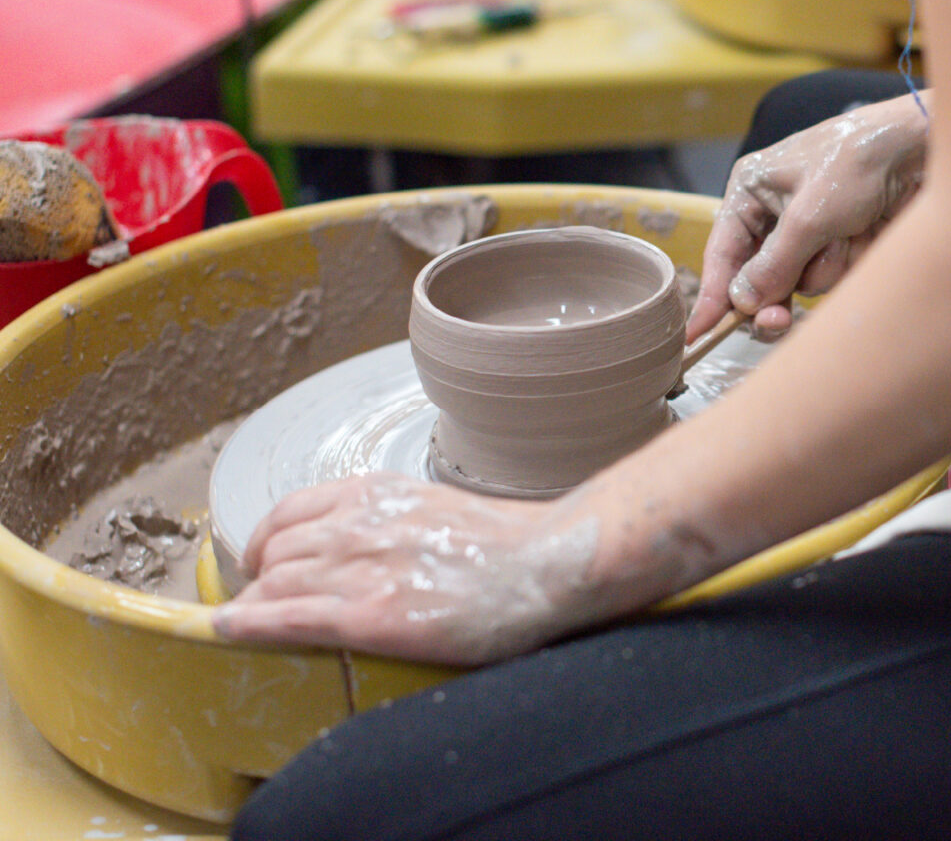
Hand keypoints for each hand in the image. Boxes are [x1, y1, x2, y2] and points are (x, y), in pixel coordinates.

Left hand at [212, 473, 606, 664]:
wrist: (550, 562)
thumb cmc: (513, 543)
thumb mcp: (439, 507)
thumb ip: (396, 519)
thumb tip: (380, 547)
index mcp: (376, 493)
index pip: (290, 511)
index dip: (267, 541)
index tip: (265, 562)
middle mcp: (357, 523)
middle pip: (277, 550)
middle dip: (261, 577)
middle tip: (264, 602)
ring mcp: (361, 568)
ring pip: (275, 583)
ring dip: (256, 604)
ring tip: (253, 624)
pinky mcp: (370, 615)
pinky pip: (286, 618)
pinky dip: (247, 623)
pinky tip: (226, 630)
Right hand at [687, 91, 928, 342]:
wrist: (919, 150)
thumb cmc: (857, 162)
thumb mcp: (809, 216)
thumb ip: (773, 265)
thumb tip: (742, 303)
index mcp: (751, 192)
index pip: (721, 254)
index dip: (711, 297)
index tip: (698, 335)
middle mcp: (772, 214)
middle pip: (757, 280)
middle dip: (772, 297)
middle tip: (780, 321)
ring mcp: (807, 233)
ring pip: (796, 284)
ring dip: (821, 269)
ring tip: (845, 236)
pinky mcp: (837, 245)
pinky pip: (828, 278)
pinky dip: (844, 264)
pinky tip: (862, 236)